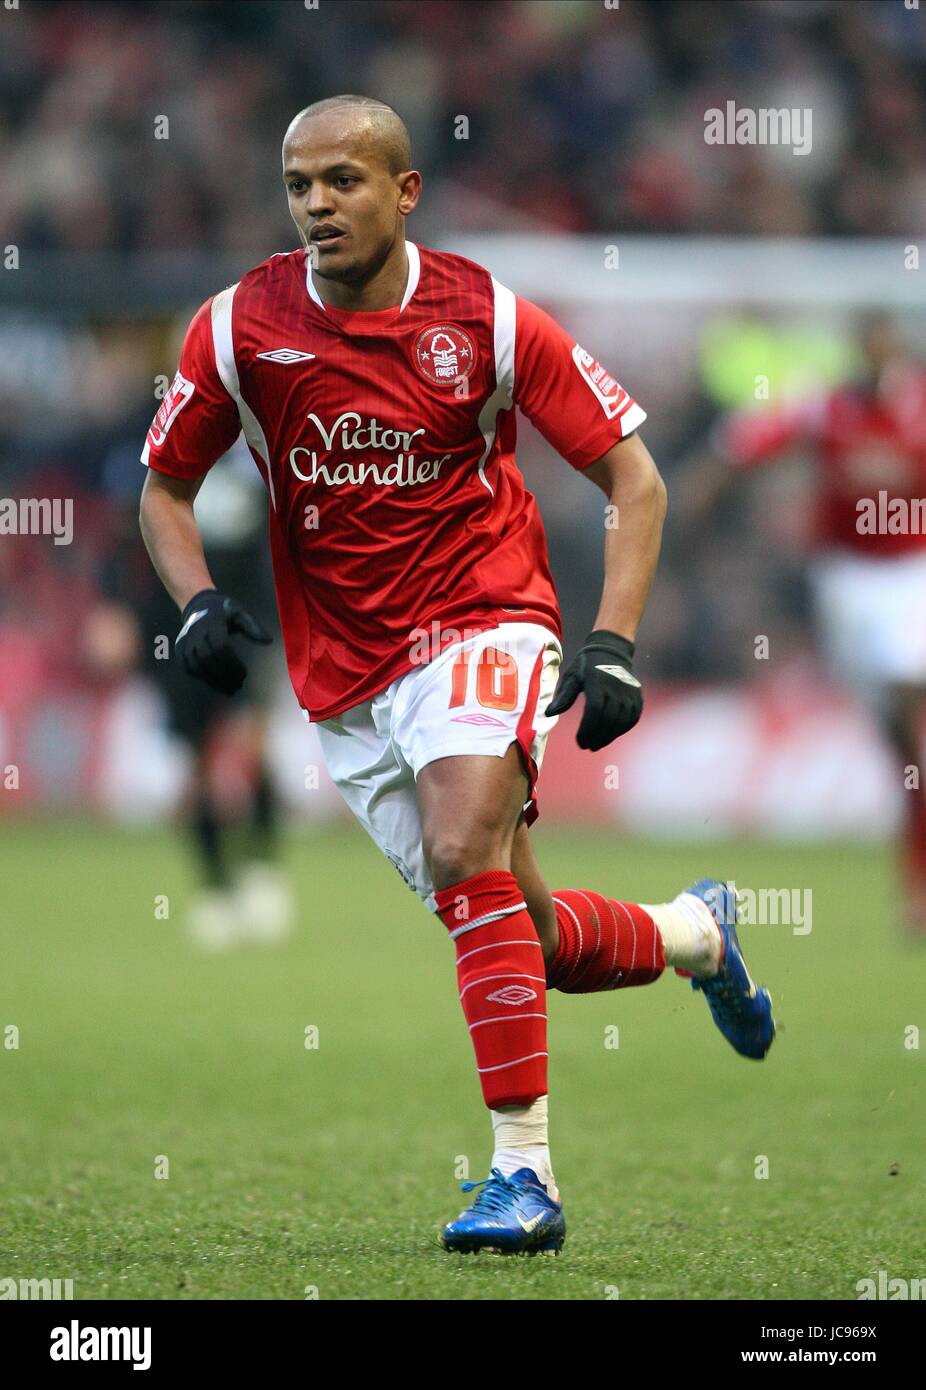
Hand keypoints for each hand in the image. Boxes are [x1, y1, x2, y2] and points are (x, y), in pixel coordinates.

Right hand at [175, 589, 271, 694]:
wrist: (198, 605)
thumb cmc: (225, 611)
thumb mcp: (240, 613)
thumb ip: (254, 626)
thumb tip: (268, 641)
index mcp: (211, 622)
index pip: (220, 647)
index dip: (232, 664)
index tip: (245, 675)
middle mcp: (195, 632)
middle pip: (208, 659)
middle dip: (224, 675)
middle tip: (238, 686)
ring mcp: (185, 641)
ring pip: (197, 666)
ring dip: (214, 681)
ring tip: (230, 690)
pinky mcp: (180, 649)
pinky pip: (189, 668)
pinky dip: (203, 678)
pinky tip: (217, 684)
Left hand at [545, 629, 642, 749]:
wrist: (611, 649)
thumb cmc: (587, 664)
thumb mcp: (572, 675)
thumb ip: (563, 696)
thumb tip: (549, 713)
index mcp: (598, 683)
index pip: (594, 712)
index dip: (587, 730)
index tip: (579, 742)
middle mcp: (616, 688)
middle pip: (608, 720)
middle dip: (597, 737)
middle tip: (587, 746)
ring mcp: (629, 693)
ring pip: (621, 722)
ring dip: (609, 737)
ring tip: (597, 744)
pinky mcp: (637, 697)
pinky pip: (632, 719)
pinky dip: (621, 730)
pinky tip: (610, 735)